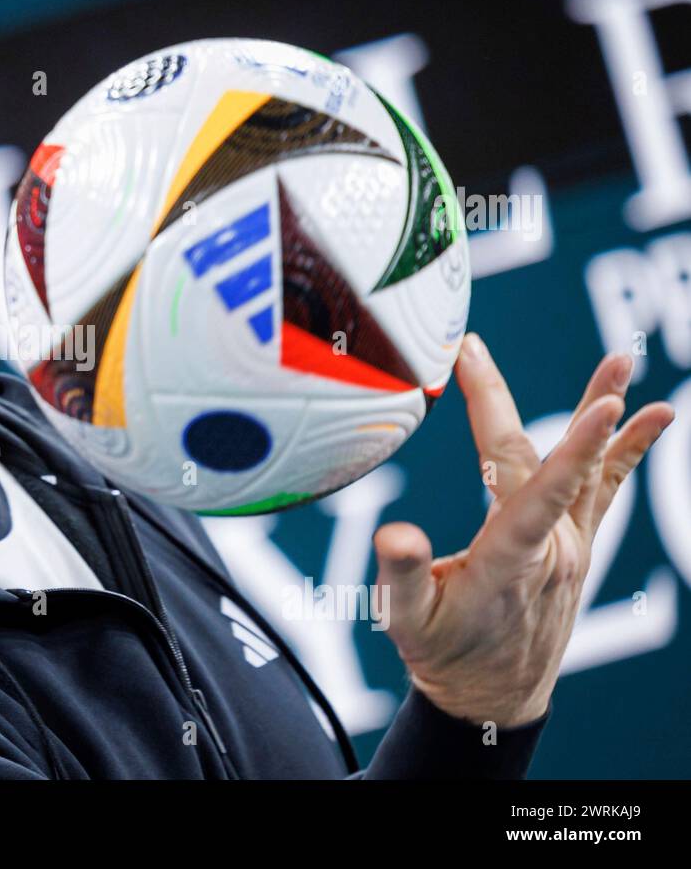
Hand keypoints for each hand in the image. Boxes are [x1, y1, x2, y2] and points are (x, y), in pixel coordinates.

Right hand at [372, 332, 674, 727]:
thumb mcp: (409, 623)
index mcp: (507, 562)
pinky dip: (627, 449)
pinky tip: (652, 413)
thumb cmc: (445, 654)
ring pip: (587, 466)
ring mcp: (570, 544)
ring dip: (602, 411)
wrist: (492, 697)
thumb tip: (395, 534)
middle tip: (474, 350)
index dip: (568, 446)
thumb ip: (403, 576)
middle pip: (534, 459)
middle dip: (499, 399)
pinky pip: (605, 488)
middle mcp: (551, 547)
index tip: (593, 403)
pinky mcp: (575, 544)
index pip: (534, 491)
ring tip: (621, 360)